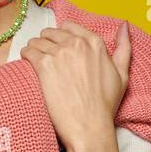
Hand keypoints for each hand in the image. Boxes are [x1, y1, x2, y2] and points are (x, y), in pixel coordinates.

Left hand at [21, 20, 131, 151]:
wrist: (89, 126)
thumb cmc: (106, 104)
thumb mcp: (122, 73)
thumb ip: (124, 46)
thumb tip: (124, 25)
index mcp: (95, 43)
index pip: (70, 26)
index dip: (62, 34)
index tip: (58, 44)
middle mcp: (77, 44)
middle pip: (52, 32)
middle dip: (47, 41)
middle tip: (46, 54)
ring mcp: (59, 53)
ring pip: (38, 40)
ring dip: (35, 48)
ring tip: (35, 60)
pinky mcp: (44, 66)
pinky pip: (28, 51)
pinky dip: (26, 55)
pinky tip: (27, 63)